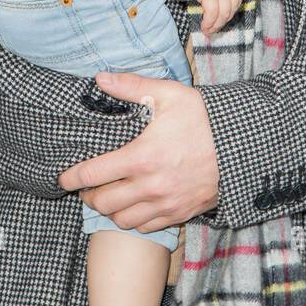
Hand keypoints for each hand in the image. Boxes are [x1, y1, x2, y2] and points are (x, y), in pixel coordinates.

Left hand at [57, 71, 218, 232]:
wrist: (242, 145)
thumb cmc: (204, 118)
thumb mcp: (168, 94)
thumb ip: (131, 86)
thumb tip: (100, 78)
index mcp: (142, 156)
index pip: (92, 174)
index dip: (71, 177)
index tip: (63, 176)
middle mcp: (150, 186)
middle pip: (102, 203)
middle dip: (88, 195)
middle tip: (87, 185)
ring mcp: (165, 203)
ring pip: (121, 220)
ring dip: (109, 210)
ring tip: (108, 195)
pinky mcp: (179, 214)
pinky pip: (145, 227)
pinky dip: (133, 219)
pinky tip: (133, 204)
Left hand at [195, 0, 243, 34]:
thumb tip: (190, 2)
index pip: (212, 14)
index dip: (209, 25)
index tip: (204, 30)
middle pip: (225, 12)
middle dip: (218, 23)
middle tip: (212, 29)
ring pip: (234, 4)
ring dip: (228, 15)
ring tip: (220, 20)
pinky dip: (236, 2)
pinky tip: (231, 7)